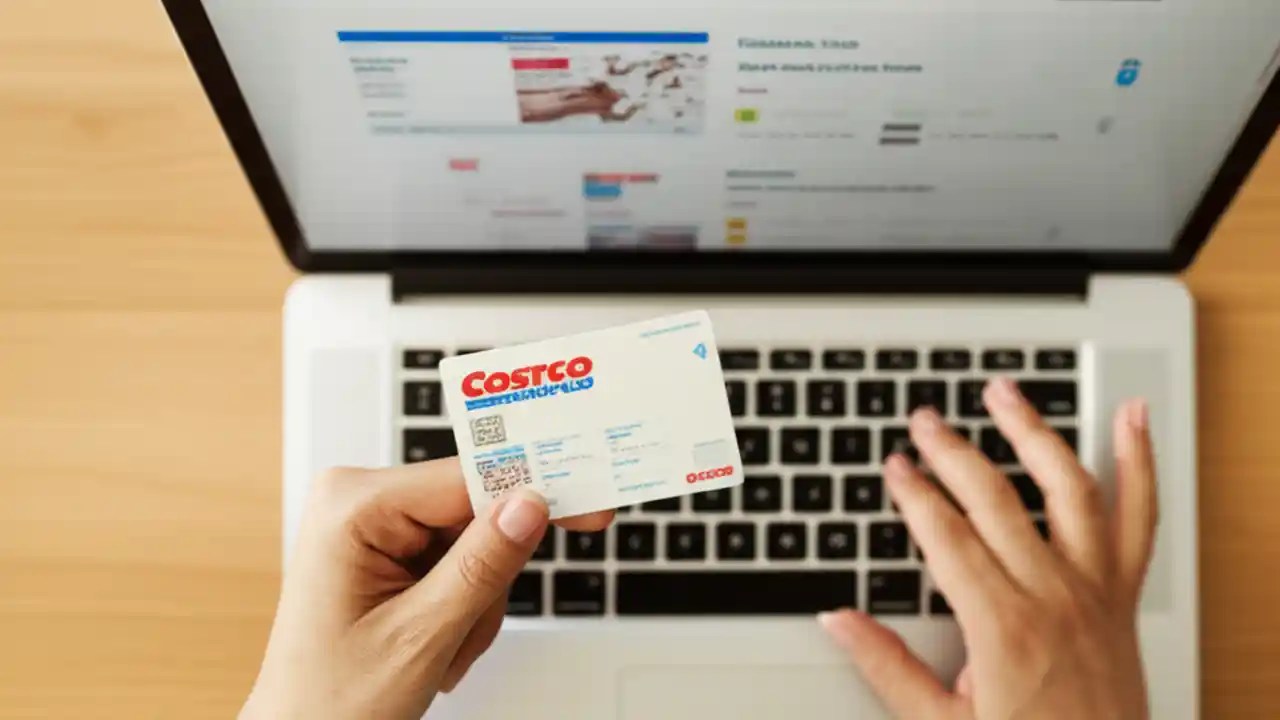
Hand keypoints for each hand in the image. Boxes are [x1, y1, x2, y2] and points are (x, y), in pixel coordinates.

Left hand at [241, 461, 611, 719]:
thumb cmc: (330, 700)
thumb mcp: (420, 636)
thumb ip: (482, 564)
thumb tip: (531, 503)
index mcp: (352, 505)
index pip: (466, 477)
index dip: (534, 490)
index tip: (591, 502)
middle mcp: (358, 500)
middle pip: (475, 509)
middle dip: (488, 577)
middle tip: (465, 629)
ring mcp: (372, 523)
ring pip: (476, 540)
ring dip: (475, 602)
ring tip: (441, 649)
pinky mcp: (385, 546)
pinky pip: (458, 558)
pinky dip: (463, 605)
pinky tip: (437, 640)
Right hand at [821, 378, 1155, 719]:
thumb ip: (888, 667)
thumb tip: (838, 620)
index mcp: (1002, 627)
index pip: (946, 537)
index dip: (914, 494)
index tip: (894, 464)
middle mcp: (1053, 596)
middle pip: (997, 500)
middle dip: (955, 452)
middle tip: (925, 419)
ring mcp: (1094, 590)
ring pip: (1068, 489)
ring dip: (1034, 433)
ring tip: (1003, 393)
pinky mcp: (1121, 595)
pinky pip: (1138, 519)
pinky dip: (1140, 463)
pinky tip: (1131, 418)